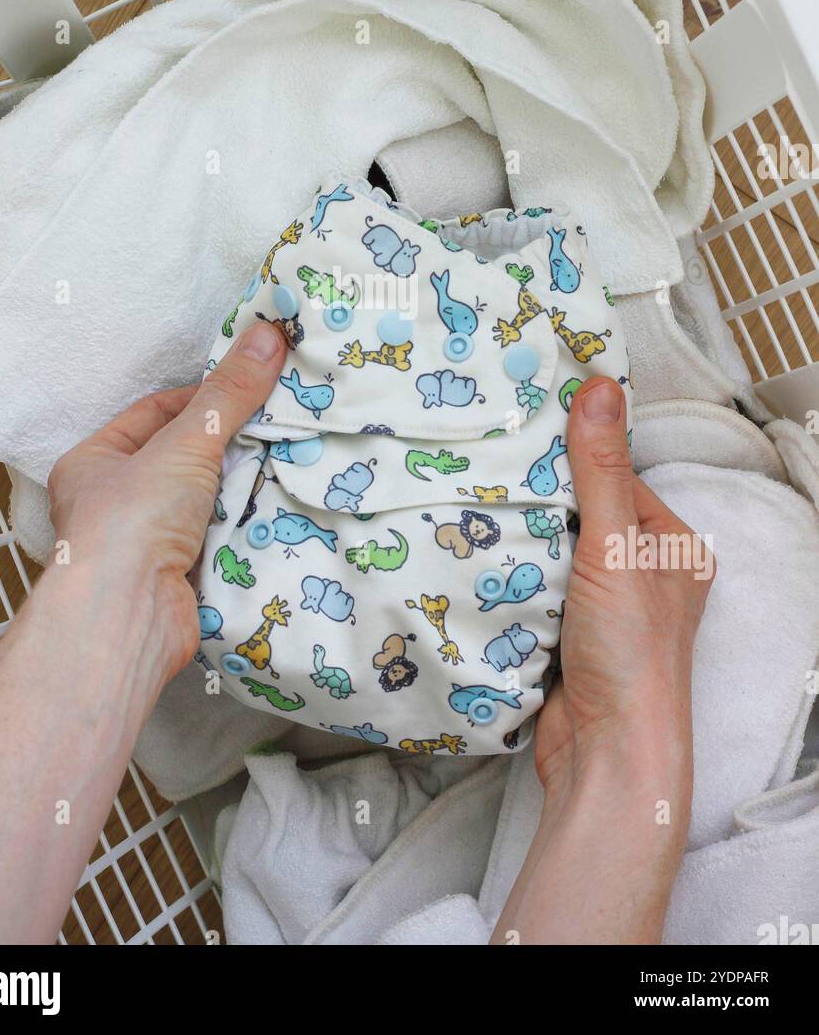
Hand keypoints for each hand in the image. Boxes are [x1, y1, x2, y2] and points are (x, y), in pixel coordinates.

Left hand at [46, 320, 286, 682]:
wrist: (128, 616)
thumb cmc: (134, 520)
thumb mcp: (186, 443)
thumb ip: (229, 394)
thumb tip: (268, 333)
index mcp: (94, 462)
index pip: (155, 414)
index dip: (203, 398)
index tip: (251, 389)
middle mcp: (111, 502)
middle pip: (182, 459)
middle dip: (228, 446)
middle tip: (279, 424)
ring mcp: (144, 545)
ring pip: (203, 501)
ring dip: (239, 488)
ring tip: (287, 461)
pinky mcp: (177, 580)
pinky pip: (217, 540)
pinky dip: (243, 527)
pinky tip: (278, 510)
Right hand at [491, 376, 714, 943]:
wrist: (606, 753)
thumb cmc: (630, 650)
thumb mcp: (615, 546)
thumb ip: (600, 470)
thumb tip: (600, 386)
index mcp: (671, 548)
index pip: (613, 480)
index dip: (570, 458)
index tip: (518, 432)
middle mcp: (642, 576)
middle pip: (578, 515)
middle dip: (535, 501)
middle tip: (481, 467)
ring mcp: (601, 609)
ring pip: (549, 553)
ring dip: (516, 540)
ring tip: (467, 504)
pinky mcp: (565, 636)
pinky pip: (531, 589)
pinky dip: (506, 576)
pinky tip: (472, 556)